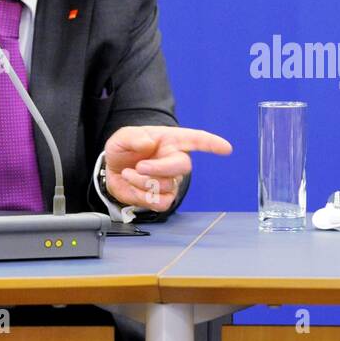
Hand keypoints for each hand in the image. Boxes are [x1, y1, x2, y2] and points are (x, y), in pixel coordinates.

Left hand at [104, 125, 232, 211]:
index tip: (226, 148)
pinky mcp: (163, 198)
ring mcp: (172, 181)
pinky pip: (161, 203)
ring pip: (166, 186)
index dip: (212, 144)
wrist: (112, 170)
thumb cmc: (124, 149)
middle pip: (183, 166)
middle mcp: (175, 160)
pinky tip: (135, 188)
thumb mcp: (122, 137)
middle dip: (159, 168)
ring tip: (129, 173)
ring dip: (142, 182)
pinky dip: (143, 196)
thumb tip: (148, 143)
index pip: (196, 140)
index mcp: (171, 141)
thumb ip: (132, 137)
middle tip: (139, 167)